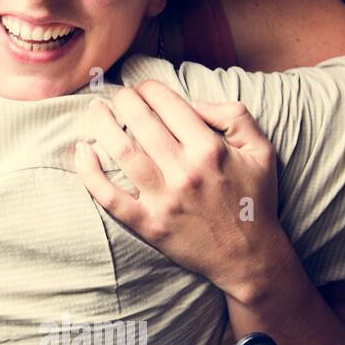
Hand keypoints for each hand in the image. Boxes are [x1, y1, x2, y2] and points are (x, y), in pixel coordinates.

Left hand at [73, 80, 291, 301]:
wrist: (248, 256)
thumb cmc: (253, 199)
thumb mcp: (261, 150)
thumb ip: (234, 116)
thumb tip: (193, 102)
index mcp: (210, 150)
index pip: (168, 104)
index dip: (149, 88)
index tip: (142, 87)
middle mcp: (184, 172)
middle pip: (140, 122)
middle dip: (123, 99)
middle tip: (117, 95)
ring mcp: (163, 199)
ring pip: (121, 151)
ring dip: (102, 124)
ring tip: (96, 110)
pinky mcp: (147, 224)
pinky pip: (109, 196)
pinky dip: (89, 172)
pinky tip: (83, 151)